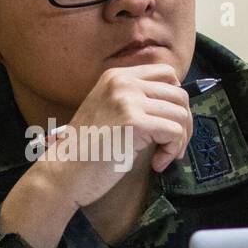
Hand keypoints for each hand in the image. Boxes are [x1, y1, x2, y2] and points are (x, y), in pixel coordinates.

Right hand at [34, 62, 192, 210]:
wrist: (63, 173)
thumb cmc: (88, 151)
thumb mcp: (109, 112)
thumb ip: (136, 102)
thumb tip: (177, 108)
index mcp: (116, 77)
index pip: (167, 74)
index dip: (175, 101)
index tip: (169, 124)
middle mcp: (122, 82)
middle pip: (179, 94)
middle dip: (184, 124)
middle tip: (173, 147)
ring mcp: (127, 100)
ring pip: (181, 114)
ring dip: (179, 141)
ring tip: (161, 158)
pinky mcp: (134, 122)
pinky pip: (174, 132)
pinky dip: (172, 151)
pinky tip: (155, 164)